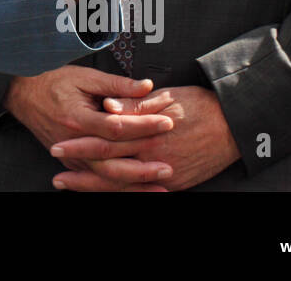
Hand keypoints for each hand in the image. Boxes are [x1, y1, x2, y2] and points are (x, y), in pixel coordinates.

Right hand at [4, 67, 176, 189]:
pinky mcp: (71, 163)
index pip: (116, 126)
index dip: (143, 125)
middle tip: (168, 166)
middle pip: (111, 160)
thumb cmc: (52, 81)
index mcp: (77, 117)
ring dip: (133, 185)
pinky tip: (136, 190)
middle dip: (142, 166)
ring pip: (104, 177)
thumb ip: (116, 84)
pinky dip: (117, 188)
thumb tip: (146, 86)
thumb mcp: (84, 76)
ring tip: (159, 188)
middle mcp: (72, 141)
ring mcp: (70, 156)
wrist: (23, 93)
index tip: (167, 122)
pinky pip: (96, 181)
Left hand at [50, 86, 240, 190]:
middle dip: (80, 173)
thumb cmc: (199, 105)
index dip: (80, 144)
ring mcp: (165, 175)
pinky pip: (142, 193)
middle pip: (108, 168)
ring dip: (94, 188)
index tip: (58, 144)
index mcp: (146, 132)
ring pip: (122, 186)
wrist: (234, 125)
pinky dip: (122, 193)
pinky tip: (105, 192)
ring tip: (69, 186)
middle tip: (56, 178)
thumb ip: (134, 103)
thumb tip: (108, 106)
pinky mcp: (176, 184)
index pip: (105, 140)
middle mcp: (153, 157)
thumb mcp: (166, 97)